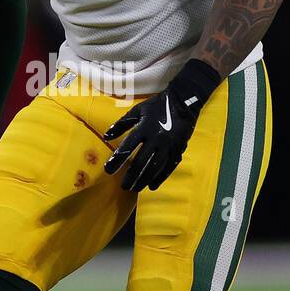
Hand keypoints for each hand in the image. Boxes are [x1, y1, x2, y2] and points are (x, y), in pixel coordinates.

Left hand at [103, 59, 220, 191]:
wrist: (183, 102)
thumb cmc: (157, 106)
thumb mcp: (137, 111)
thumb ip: (121, 124)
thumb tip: (106, 136)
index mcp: (144, 128)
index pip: (128, 147)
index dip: (117, 159)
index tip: (108, 170)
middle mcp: (156, 139)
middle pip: (141, 161)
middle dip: (131, 176)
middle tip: (124, 186)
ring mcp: (168, 146)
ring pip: (155, 167)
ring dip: (144, 179)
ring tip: (135, 188)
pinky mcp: (178, 149)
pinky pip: (168, 167)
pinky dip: (160, 178)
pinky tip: (152, 186)